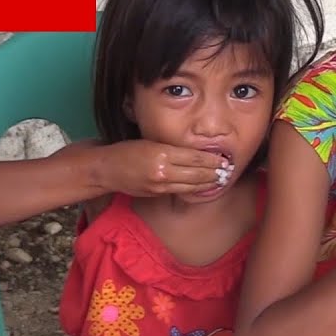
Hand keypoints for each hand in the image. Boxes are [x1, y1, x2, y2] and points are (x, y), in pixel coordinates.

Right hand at [99, 140, 229, 196]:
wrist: (107, 170)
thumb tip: (196, 154)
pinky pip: (181, 192)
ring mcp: (160, 185)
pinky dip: (194, 190)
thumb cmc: (127, 151)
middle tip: (228, 172)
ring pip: (191, 186)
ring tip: (220, 181)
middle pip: (197, 174)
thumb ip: (172, 149)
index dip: (212, 161)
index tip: (224, 159)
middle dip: (215, 174)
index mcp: (162, 153)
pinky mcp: (157, 194)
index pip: (195, 158)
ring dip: (208, 184)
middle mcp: (163, 171)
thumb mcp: (150, 142)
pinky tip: (202, 187)